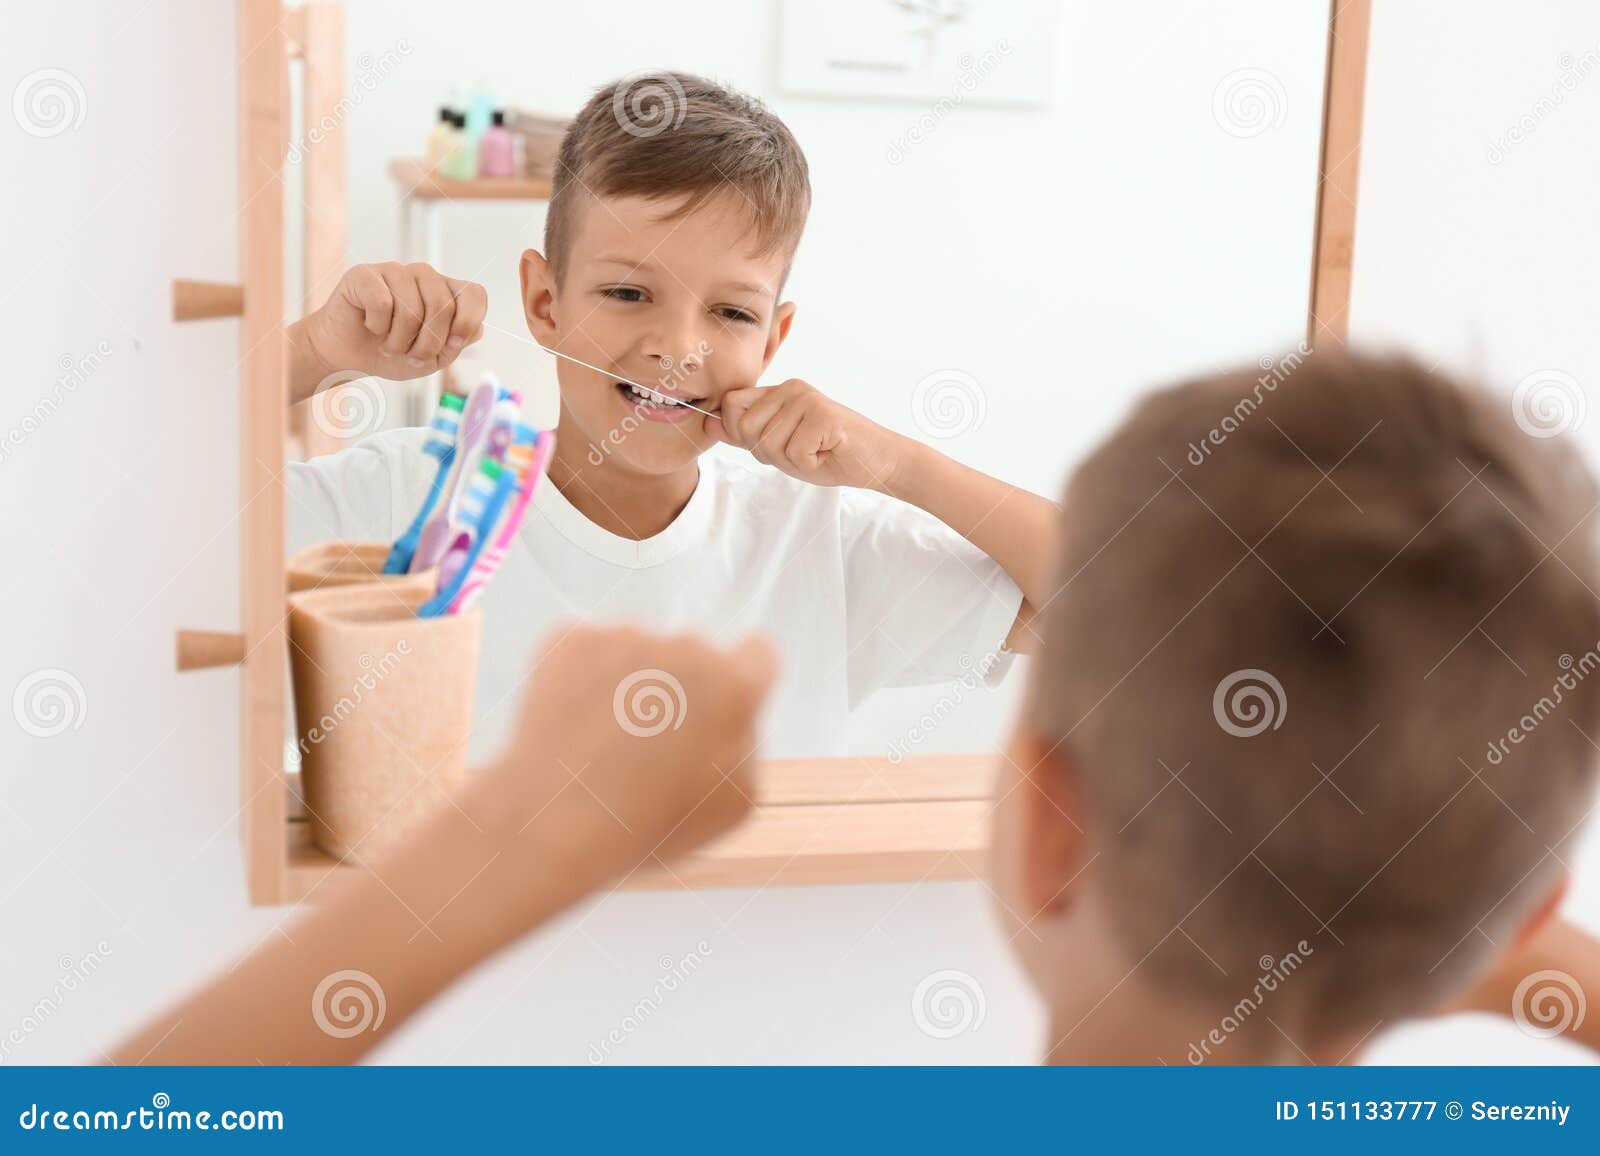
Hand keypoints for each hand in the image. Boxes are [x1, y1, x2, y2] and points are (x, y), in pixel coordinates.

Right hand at [298, 261, 486, 385]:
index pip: (475, 294)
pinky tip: (370, 325)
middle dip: (428, 342)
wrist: (348, 358)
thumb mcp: (432, 359)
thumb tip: (477, 328)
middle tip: (411, 355)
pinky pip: (383, 304)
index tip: (452, 345)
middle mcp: (424, 277)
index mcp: (446, 293)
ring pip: (412, 309)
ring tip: (388, 343)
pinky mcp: (366, 274)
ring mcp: (396, 272)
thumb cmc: (391, 354)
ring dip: (399, 340)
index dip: (467, 321)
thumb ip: (456, 344)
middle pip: (444, 305)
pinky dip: (377, 326)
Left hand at [482, 624, 778, 878]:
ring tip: (602, 744)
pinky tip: (571, 726)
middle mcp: (686, 649)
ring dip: (629, 682)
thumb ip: (746, 744)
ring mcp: (625, 638)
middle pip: (693, 655)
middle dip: (680, 687)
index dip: (742, 678)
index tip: (719, 702)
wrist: (554, 819)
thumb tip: (732, 720)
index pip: (758, 654)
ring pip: (637, 652)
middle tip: (650, 743)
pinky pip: (586, 651)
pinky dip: (579, 679)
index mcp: (736, 688)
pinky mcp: (571, 639)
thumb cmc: (649, 823)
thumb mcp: (736, 804)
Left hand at [707, 378, 906, 490]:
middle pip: (747, 428)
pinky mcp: (822, 415)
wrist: (874, 461)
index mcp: (777, 392)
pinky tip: (827, 453)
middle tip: (801, 450)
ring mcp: (806, 398)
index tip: (772, 443)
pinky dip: (809, 464)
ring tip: (816, 451)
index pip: (731, 405)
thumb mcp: (779, 448)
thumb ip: (744, 435)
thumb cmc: (828, 454)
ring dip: (792, 461)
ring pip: (769, 443)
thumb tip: (707, 425)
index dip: (741, 433)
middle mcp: (790, 388)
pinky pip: (794, 452)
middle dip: (770, 453)